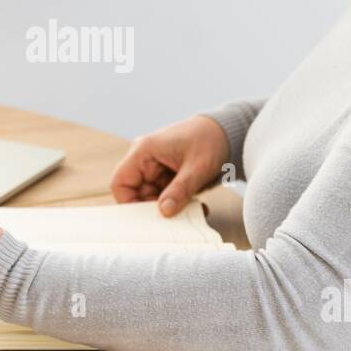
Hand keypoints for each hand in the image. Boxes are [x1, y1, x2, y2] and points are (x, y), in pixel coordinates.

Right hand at [110, 114, 229, 216]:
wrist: (229, 131)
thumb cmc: (211, 139)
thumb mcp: (197, 167)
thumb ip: (180, 190)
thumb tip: (164, 211)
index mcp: (144, 150)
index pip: (121, 182)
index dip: (127, 202)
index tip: (145, 218)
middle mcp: (146, 160)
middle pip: (136, 193)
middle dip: (153, 208)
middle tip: (171, 219)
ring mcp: (157, 169)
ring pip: (152, 198)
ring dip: (168, 208)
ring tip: (188, 212)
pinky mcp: (169, 176)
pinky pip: (166, 196)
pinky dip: (177, 204)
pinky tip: (194, 207)